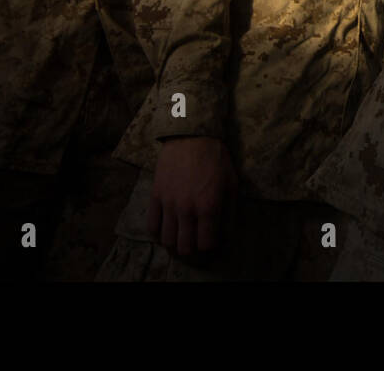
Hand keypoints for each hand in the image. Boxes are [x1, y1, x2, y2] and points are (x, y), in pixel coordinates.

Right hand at [147, 136, 237, 255]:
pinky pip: (152, 225)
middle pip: (184, 247)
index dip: (210, 246)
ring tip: (182, 235)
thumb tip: (227, 233)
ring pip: (167, 240)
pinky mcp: (155, 196)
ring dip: (175, 242)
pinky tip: (167, 227)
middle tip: (196, 240)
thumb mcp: (231, 182)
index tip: (212, 240)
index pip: (205, 244)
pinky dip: (159, 232)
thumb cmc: (215, 158)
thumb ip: (230, 211)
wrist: (191, 136)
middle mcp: (186, 210)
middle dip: (192, 248)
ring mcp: (168, 204)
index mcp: (208, 207)